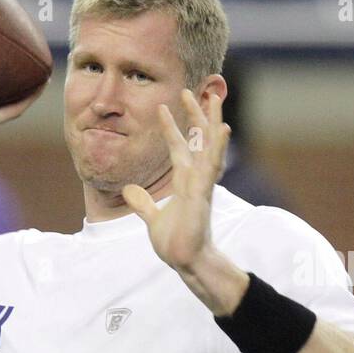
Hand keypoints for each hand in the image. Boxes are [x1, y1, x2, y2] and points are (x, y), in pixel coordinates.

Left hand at [122, 89, 230, 272]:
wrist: (186, 261)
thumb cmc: (175, 242)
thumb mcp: (152, 218)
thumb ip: (143, 203)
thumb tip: (130, 189)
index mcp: (184, 182)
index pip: (178, 147)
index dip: (171, 127)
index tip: (163, 107)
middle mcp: (195, 178)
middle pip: (198, 139)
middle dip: (196, 115)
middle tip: (192, 91)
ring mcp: (202, 184)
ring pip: (210, 146)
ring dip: (212, 122)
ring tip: (215, 99)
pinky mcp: (204, 193)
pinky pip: (212, 165)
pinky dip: (217, 147)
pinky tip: (223, 129)